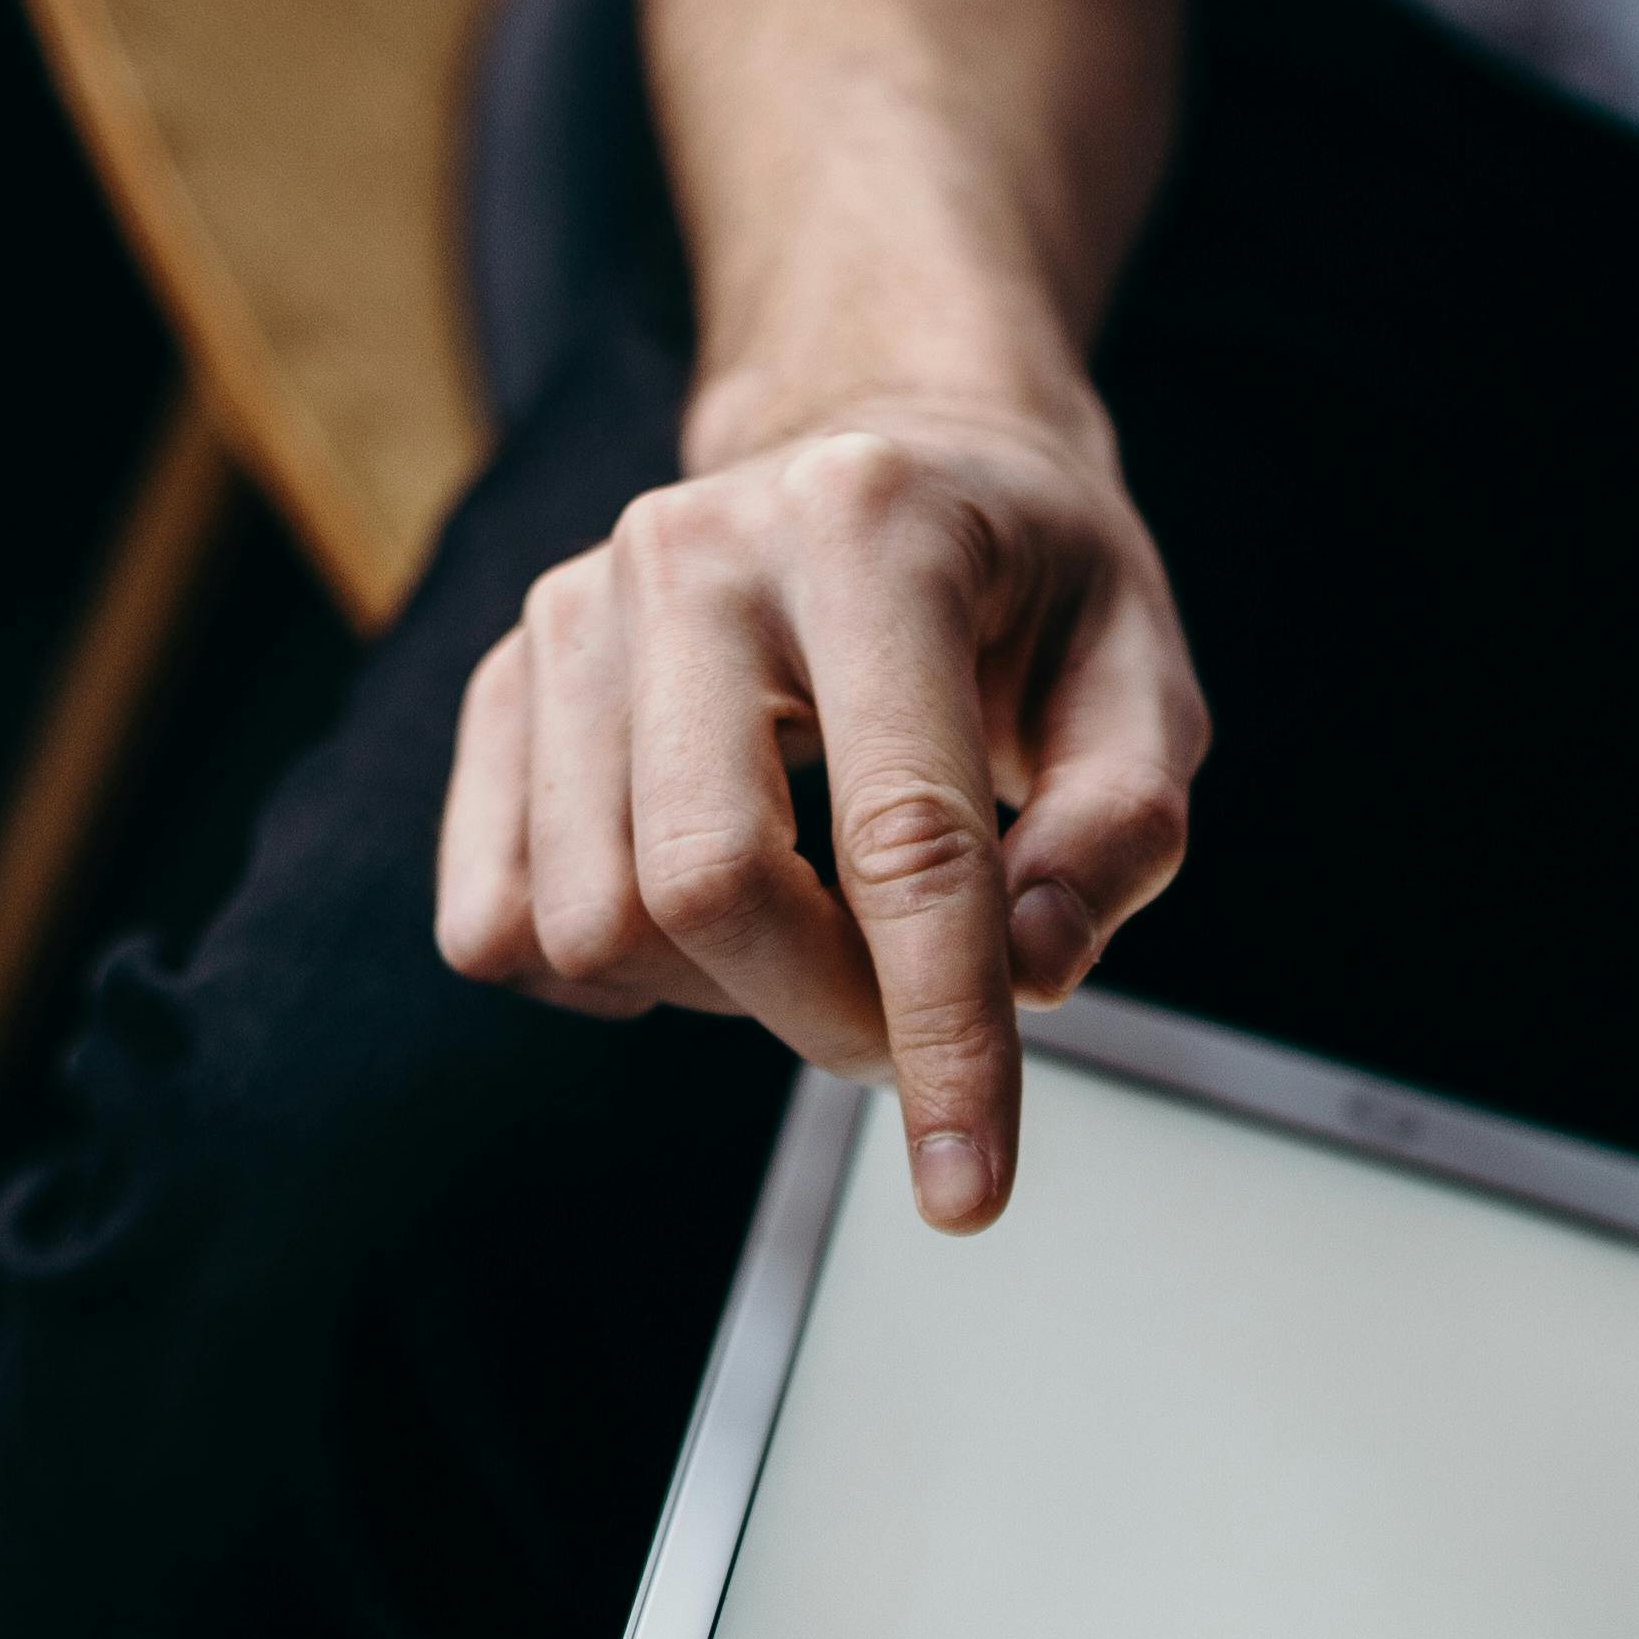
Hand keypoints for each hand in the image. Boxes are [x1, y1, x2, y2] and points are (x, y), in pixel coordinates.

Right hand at [435, 396, 1208, 1229]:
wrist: (879, 448)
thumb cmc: (1022, 583)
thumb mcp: (1141, 677)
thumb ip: (1122, 827)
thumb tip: (1028, 967)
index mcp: (872, 526)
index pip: (904, 837)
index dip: (943, 1036)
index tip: (971, 1190)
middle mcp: (690, 552)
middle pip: (705, 888)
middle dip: (823, 1018)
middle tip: (910, 1026)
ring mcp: (570, 615)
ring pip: (592, 925)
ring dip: (725, 1000)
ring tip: (819, 938)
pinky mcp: (501, 685)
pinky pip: (496, 925)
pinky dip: (609, 980)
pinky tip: (708, 931)